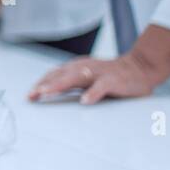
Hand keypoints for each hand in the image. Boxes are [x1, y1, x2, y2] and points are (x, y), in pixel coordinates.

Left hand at [29, 53, 159, 104]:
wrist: (141, 67)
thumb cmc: (110, 75)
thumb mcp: (87, 76)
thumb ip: (69, 82)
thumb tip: (46, 91)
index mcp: (77, 67)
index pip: (54, 75)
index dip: (40, 84)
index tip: (29, 95)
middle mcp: (84, 68)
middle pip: (60, 76)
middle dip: (44, 85)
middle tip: (32, 95)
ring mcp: (98, 73)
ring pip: (76, 77)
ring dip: (59, 85)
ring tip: (46, 93)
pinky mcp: (114, 80)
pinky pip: (101, 86)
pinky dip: (92, 93)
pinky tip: (84, 101)